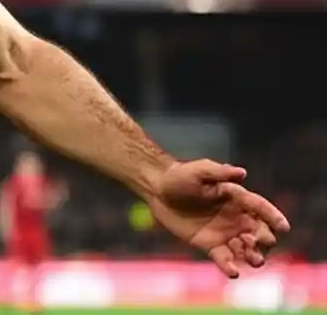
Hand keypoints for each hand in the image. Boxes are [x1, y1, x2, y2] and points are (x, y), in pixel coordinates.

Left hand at [147, 159, 289, 277]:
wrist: (159, 190)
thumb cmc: (181, 176)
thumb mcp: (199, 170)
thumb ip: (219, 172)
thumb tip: (241, 173)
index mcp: (238, 199)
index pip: (261, 208)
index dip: (274, 217)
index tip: (283, 227)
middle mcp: (236, 218)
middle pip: (260, 233)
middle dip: (264, 240)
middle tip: (254, 242)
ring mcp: (225, 233)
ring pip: (247, 249)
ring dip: (253, 256)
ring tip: (252, 259)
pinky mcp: (210, 246)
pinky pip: (225, 259)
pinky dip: (230, 267)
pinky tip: (233, 272)